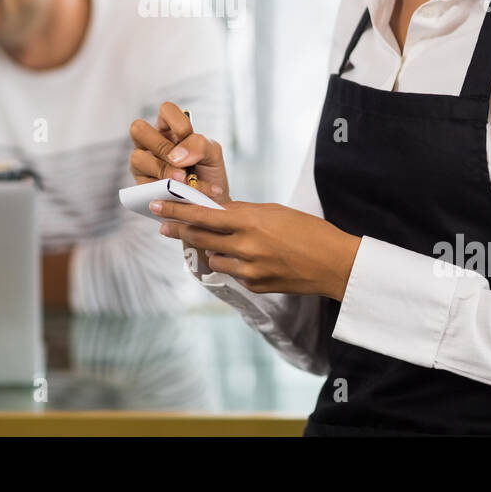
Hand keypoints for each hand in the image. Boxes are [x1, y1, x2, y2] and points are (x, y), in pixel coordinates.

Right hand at [130, 102, 231, 276]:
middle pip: (138, 129)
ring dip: (164, 170)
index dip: (174, 120)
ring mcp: (144, 164)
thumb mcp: (212, 154)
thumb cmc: (209, 173)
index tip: (187, 134)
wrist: (210, 204)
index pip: (165, 110)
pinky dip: (167, 190)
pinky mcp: (142, 186)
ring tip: (185, 182)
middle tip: (181, 162)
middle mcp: (152, 144)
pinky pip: (144, 183)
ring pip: (137, 157)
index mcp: (170, 129)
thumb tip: (176, 156)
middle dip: (161, 146)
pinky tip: (183, 194)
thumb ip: (199, 145)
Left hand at [150, 198, 360, 299]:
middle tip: (165, 225)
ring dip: (210, 248)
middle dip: (180, 230)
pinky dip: (232, 263)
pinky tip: (247, 257)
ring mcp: (248, 269)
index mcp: (249, 221)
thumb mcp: (273, 211)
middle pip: (199, 237)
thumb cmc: (307, 230)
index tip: (157, 205)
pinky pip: (232, 272)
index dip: (176, 211)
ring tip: (222, 241)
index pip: (202, 215)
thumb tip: (214, 207)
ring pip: (212, 258)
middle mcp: (244, 246)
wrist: (333, 263)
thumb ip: (241, 211)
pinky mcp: (254, 286)